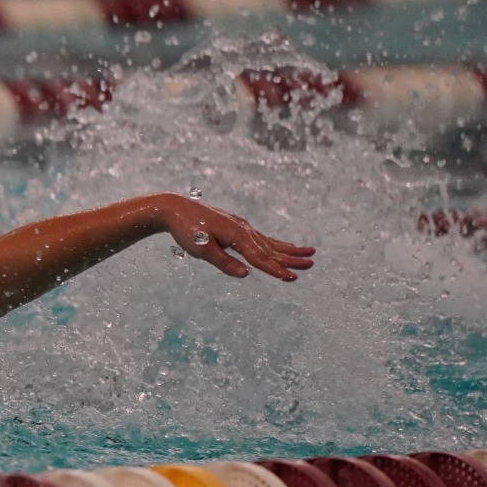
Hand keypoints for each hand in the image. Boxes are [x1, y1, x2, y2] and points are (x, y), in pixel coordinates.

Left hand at [155, 195, 315, 280]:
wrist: (175, 209)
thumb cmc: (186, 230)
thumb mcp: (201, 249)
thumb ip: (223, 262)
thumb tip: (245, 274)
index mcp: (236, 235)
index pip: (259, 257)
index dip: (275, 270)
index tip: (292, 278)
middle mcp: (243, 230)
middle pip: (270, 249)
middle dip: (291, 258)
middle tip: (311, 264)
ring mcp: (242, 227)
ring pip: (270, 242)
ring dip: (289, 250)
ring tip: (309, 253)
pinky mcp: (238, 227)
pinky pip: (261, 238)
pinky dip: (276, 244)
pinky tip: (286, 246)